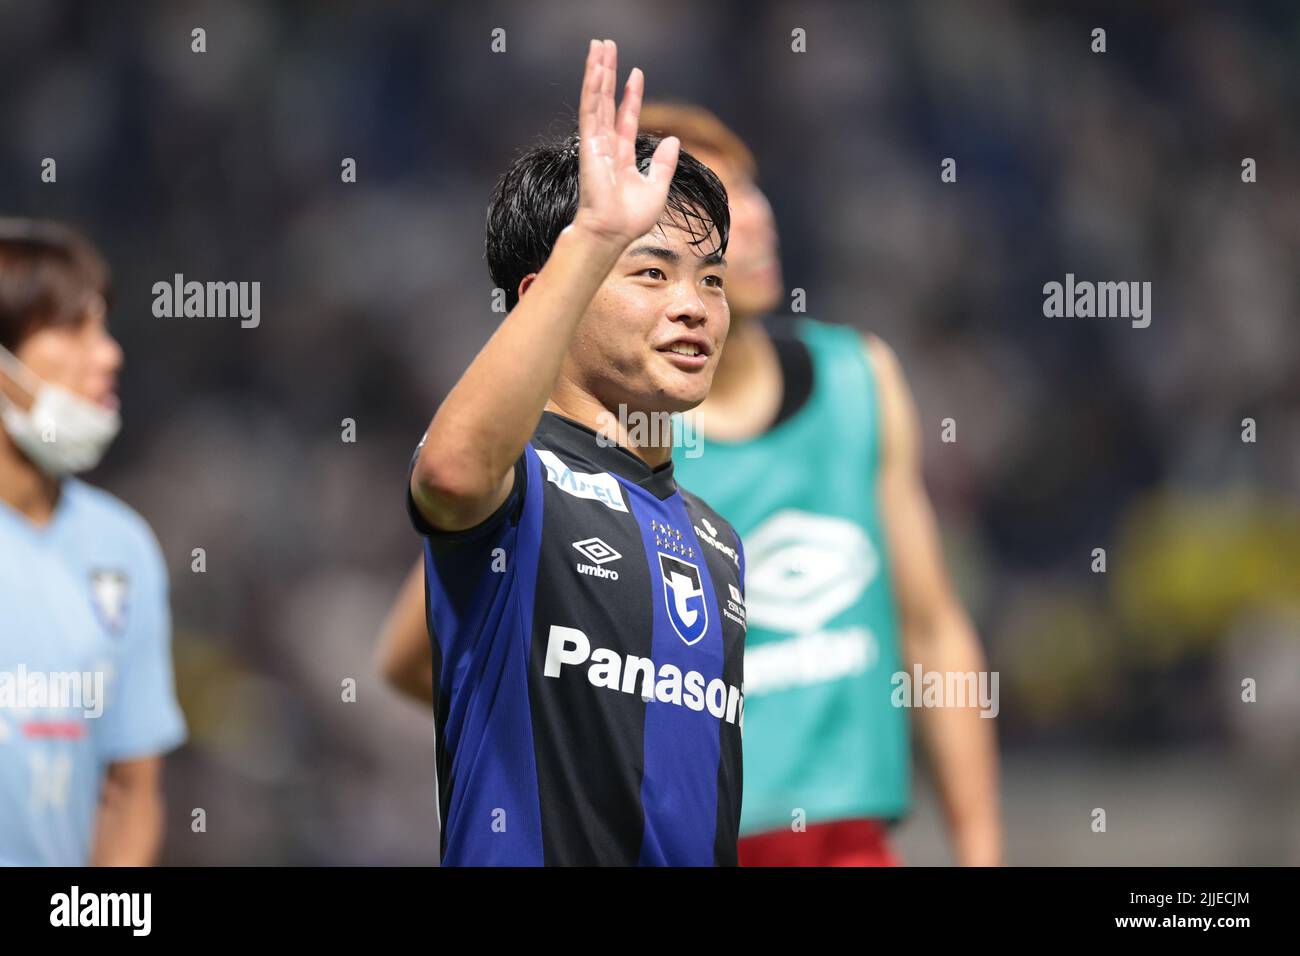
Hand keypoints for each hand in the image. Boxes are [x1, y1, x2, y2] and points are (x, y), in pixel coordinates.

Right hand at [573, 39, 679, 248]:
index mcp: (621, 156)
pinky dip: (592, 86)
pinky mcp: (588, 142)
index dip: (631, 96)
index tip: (636, 73)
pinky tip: (596, 66)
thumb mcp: (657, 187)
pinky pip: (591, 108)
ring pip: (597, 99)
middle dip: (607, 74)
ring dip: (598, 71)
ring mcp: (595, 142)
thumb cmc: (631, 219)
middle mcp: (606, 146)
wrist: (612, 232)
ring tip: (599, 45)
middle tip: (607, 46)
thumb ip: (664, 163)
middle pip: (607, 102)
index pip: (626, 118)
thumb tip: (674, 140)